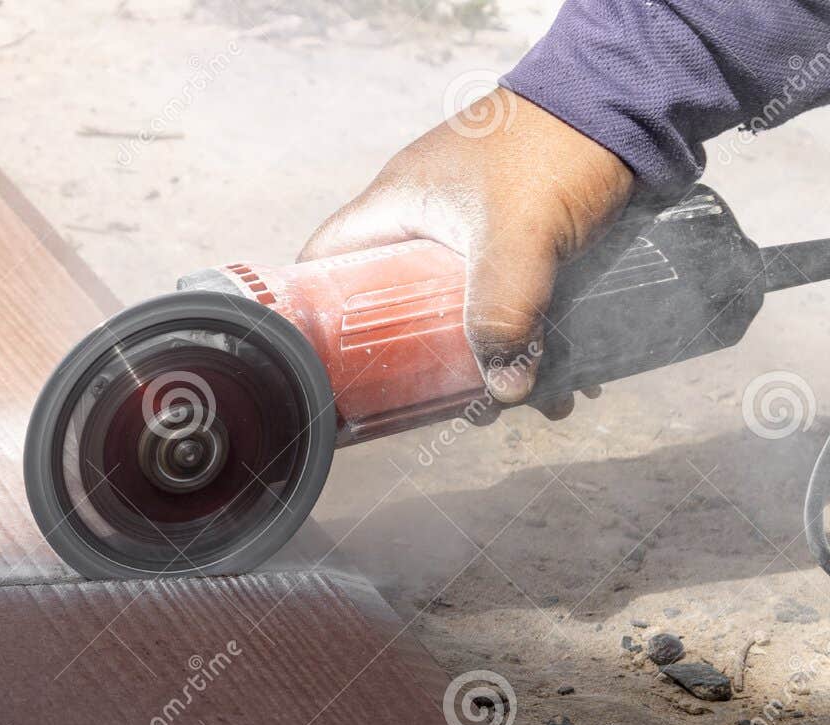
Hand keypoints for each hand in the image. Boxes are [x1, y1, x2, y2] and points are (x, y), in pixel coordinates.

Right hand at [300, 88, 633, 418]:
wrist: (633, 101)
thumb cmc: (554, 147)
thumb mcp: (515, 238)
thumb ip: (502, 315)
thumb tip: (504, 390)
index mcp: (395, 207)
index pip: (323, 263)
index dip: (314, 315)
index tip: (328, 368)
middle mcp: (426, 220)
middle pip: (395, 302)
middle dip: (421, 359)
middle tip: (441, 400)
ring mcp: (474, 230)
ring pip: (461, 310)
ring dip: (490, 356)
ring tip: (525, 394)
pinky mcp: (522, 239)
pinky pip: (511, 301)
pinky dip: (532, 337)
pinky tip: (566, 372)